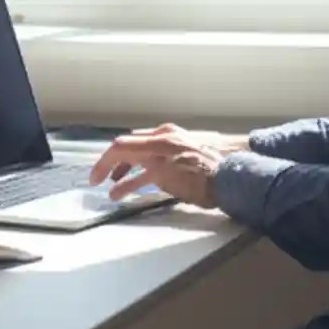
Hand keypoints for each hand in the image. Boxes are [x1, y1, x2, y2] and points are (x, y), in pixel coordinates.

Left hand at [88, 124, 247, 206]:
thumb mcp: (188, 151)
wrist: (232, 173)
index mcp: (167, 132)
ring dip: (108, 170)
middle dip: (106, 160)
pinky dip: (122, 186)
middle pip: (122, 144)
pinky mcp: (163, 170)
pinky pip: (135, 179)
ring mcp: (161, 153)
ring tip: (102, 184)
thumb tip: (152, 166)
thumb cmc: (213, 167)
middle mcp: (161, 137)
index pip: (134, 139)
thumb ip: (170, 153)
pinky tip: (116, 195)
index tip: (114, 166)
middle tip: (97, 175)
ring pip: (123, 155)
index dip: (120, 154)